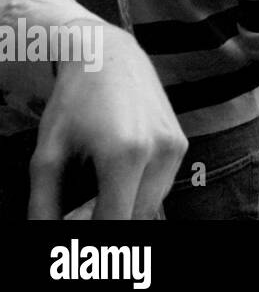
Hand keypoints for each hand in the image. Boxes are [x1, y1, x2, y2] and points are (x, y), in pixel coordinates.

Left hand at [28, 23, 187, 218]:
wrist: (109, 56)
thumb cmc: (73, 100)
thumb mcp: (46, 154)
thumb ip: (44, 204)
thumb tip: (48, 232)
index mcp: (125, 155)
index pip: (115, 222)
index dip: (91, 235)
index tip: (71, 225)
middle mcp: (159, 151)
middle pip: (135, 217)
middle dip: (105, 222)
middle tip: (75, 215)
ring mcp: (175, 146)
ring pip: (151, 204)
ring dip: (124, 210)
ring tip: (93, 197)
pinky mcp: (181, 142)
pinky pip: (161, 185)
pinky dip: (138, 192)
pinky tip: (113, 178)